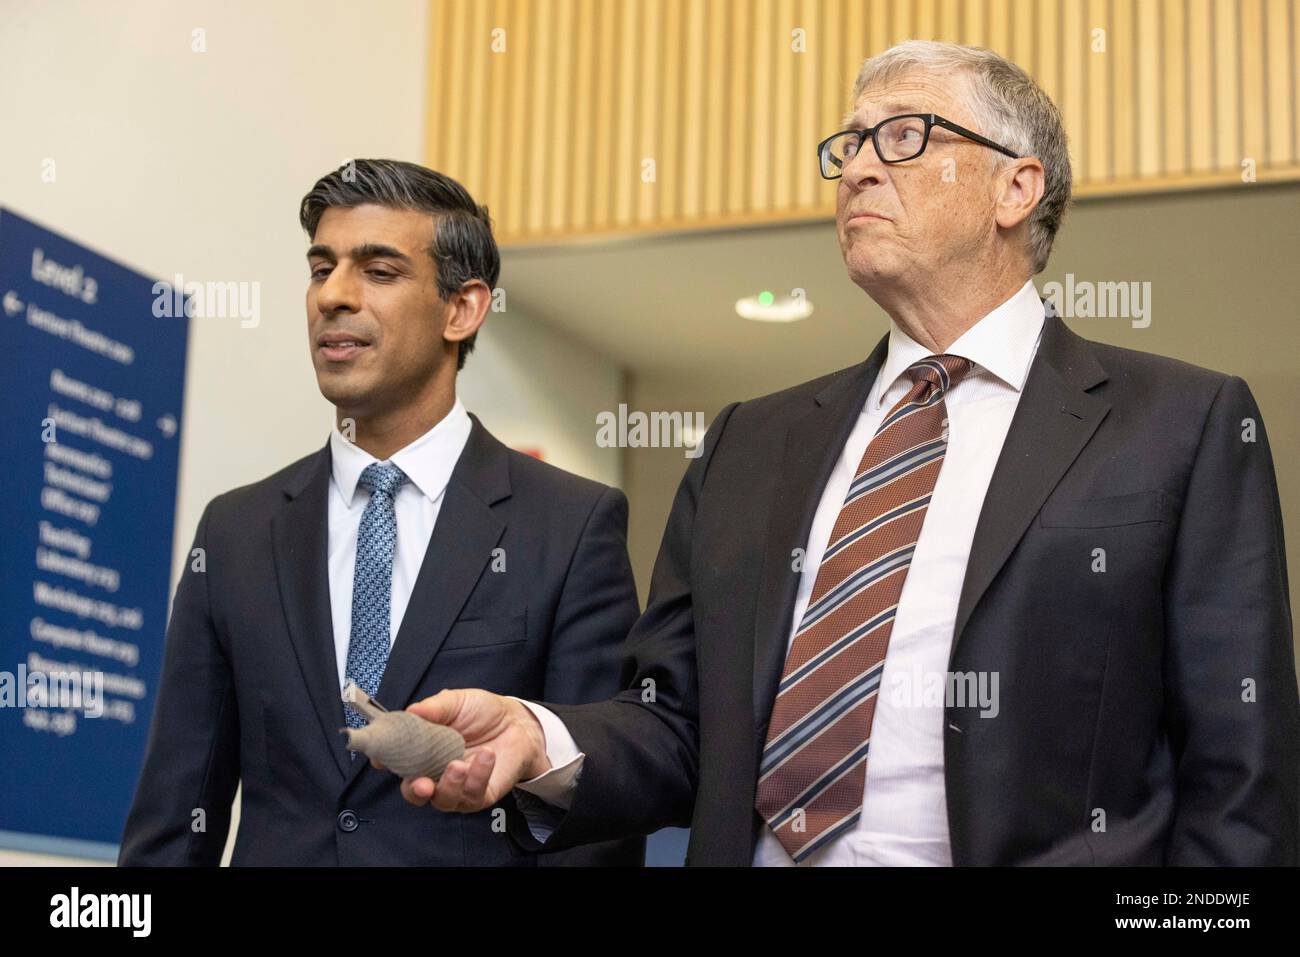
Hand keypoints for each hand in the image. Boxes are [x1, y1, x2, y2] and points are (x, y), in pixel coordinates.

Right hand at [379, 689, 551, 812]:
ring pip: (442, 800)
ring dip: (448, 785)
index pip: (397, 762)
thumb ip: (434, 708)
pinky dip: (477, 776)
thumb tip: (411, 711)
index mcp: (422, 751)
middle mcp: (435, 773)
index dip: (386, 762)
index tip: (382, 759)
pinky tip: (485, 757)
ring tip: (457, 764)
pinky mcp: (479, 795)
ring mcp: (457, 787)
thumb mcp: (457, 702)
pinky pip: (472, 795)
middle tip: (420, 783)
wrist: (518, 722)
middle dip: (413, 791)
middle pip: (413, 792)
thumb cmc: (483, 712)